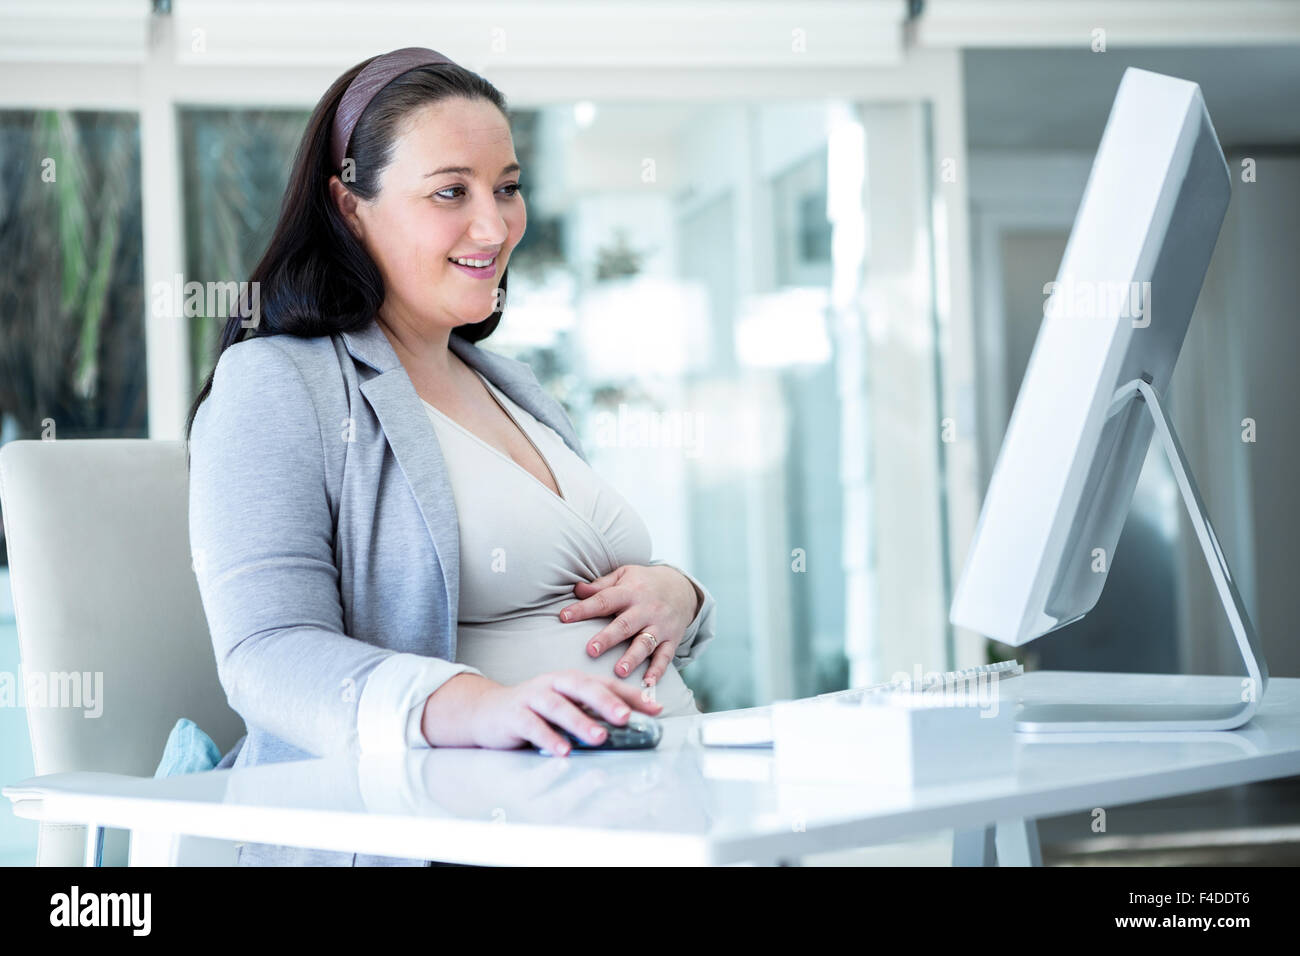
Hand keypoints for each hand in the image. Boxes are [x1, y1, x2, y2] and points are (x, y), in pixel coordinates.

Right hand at [468, 669, 661, 755]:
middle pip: (582, 687)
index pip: (605, 684)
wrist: (486, 711)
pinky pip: (533, 726)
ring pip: (558, 706)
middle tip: (626, 717)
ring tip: (599, 737)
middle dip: (606, 701)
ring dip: (580, 721)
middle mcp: (554, 684)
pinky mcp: (514, 715)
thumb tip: (632, 724)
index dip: (630, 695)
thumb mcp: (566, 706)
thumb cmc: (535, 710)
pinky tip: (563, 751)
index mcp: (571, 681)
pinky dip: (549, 738)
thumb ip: (592, 712)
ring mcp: (533, 698)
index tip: (656, 709)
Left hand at [559, 564, 700, 686]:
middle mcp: (645, 609)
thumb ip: (601, 585)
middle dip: (608, 638)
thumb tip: (576, 589)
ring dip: (632, 658)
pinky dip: (657, 671)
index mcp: (630, 592)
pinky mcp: (672, 640)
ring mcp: (660, 626)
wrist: (681, 588)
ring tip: (619, 672)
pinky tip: (647, 684)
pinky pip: (665, 657)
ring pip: (645, 643)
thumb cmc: (644, 583)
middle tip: (590, 650)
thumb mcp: (624, 576)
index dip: (583, 608)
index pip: (603, 600)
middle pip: (624, 625)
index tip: (563, 617)